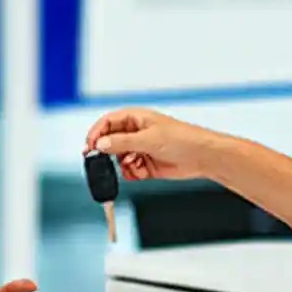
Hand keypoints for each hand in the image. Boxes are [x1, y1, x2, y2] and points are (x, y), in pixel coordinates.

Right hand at [84, 107, 220, 181]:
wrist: (202, 157)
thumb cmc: (183, 139)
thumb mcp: (148, 139)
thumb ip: (122, 142)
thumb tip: (100, 144)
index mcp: (136, 118)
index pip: (108, 122)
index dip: (96, 133)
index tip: (89, 146)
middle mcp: (136, 133)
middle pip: (110, 141)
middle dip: (106, 152)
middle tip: (101, 161)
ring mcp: (141, 149)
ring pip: (119, 159)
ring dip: (122, 164)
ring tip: (133, 164)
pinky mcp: (146, 165)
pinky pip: (129, 171)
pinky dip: (131, 173)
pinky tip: (140, 172)